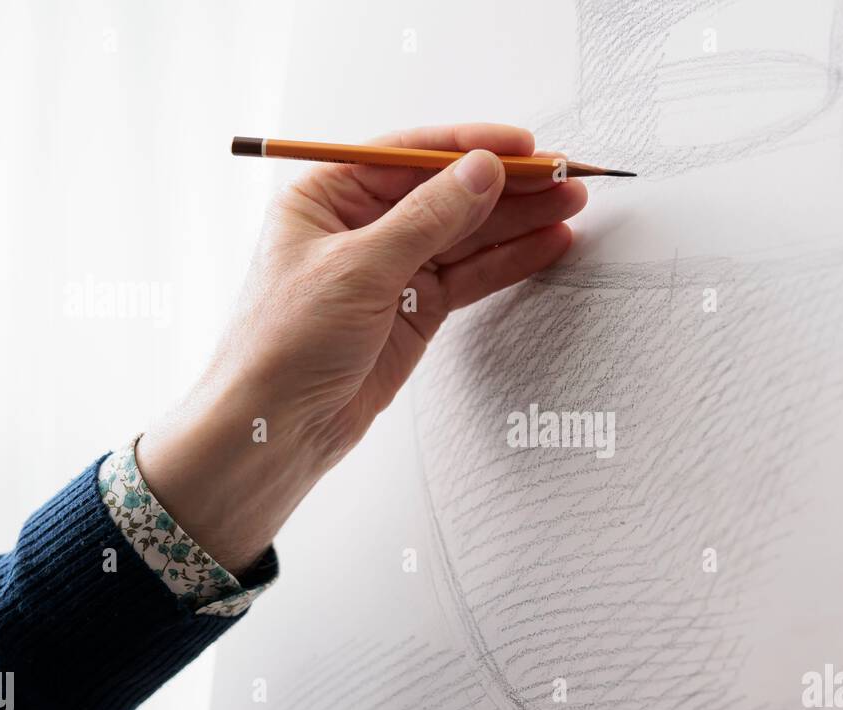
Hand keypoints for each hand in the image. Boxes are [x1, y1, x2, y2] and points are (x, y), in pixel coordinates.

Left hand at [135, 124, 587, 574]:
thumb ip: (427, 219)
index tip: (522, 147)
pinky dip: (508, 262)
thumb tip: (481, 172)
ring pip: (465, 235)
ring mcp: (392, 270)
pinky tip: (546, 245)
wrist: (274, 429)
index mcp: (327, 195)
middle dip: (506, 186)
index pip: (409, 156)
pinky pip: (470, 276)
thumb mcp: (357, 268)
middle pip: (446, 193)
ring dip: (517, 222)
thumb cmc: (283, 344)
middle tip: (561, 178)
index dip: (469, 148)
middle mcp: (361, 226)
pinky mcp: (415, 310)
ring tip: (569, 207)